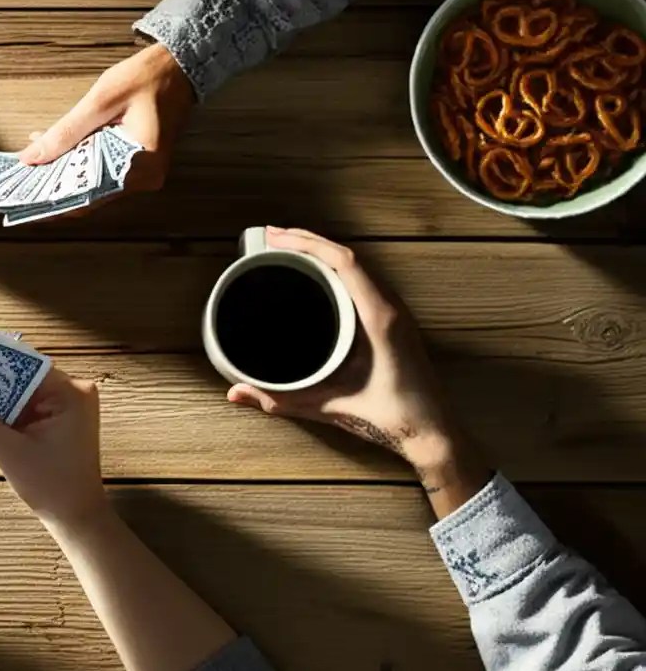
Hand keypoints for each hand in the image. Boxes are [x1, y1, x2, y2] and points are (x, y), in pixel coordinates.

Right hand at [0, 369, 107, 528]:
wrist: (76, 519)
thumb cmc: (52, 487)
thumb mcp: (9, 453)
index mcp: (69, 393)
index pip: (23, 365)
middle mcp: (71, 394)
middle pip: (17, 381)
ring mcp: (64, 409)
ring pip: (15, 399)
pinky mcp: (55, 424)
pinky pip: (21, 415)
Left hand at [20, 43, 193, 198]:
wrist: (178, 67)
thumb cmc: (147, 78)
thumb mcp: (100, 101)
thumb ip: (64, 132)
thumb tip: (33, 156)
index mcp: (141, 167)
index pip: (89, 197)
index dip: (54, 199)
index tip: (28, 195)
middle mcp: (145, 179)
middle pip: (90, 194)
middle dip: (56, 185)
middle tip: (26, 177)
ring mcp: (143, 174)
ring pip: (95, 184)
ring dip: (67, 172)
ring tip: (37, 161)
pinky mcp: (139, 166)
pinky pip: (104, 173)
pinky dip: (81, 163)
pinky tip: (61, 151)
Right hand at [225, 228, 456, 467]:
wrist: (433, 432)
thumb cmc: (391, 418)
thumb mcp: (328, 407)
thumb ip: (279, 399)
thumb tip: (236, 392)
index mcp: (379, 318)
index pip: (344, 261)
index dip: (307, 243)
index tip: (276, 238)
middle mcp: (390, 307)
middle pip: (349, 255)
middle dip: (309, 241)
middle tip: (272, 238)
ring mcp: (396, 312)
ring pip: (358, 266)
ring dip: (324, 252)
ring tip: (291, 249)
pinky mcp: (394, 321)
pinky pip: (365, 281)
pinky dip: (338, 268)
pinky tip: (319, 275)